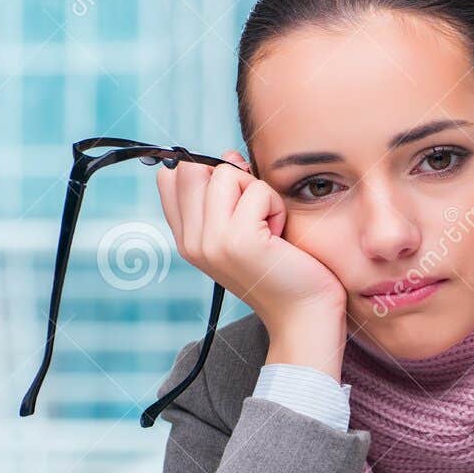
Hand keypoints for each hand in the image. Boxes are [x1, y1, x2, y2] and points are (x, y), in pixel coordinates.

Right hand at [157, 150, 346, 376]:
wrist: (304, 316)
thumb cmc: (283, 271)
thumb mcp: (244, 230)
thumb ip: (226, 195)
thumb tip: (228, 155)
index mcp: (186, 240)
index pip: (170, 179)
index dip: (205, 175)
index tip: (235, 205)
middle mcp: (191, 242)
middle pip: (195, 168)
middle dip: (234, 180)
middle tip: (256, 216)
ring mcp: (211, 242)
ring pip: (225, 173)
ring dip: (257, 192)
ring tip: (269, 228)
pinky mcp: (239, 241)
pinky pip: (257, 190)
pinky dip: (276, 207)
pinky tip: (280, 237)